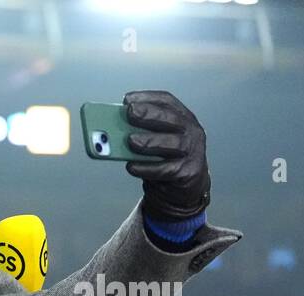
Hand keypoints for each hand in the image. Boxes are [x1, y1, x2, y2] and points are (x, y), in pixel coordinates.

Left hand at [124, 90, 209, 221]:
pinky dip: (146, 168)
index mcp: (182, 118)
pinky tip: (131, 167)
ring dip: (149, 141)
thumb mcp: (153, 143)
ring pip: (172, 143)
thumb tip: (111, 131)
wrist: (180, 189)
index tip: (127, 99)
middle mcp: (191, 131)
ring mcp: (192, 152)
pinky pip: (165, 169)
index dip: (147, 98)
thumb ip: (139, 133)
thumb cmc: (163, 160)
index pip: (167, 102)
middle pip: (171, 119)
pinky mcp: (187, 172)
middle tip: (130, 113)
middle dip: (149, 114)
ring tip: (130, 141)